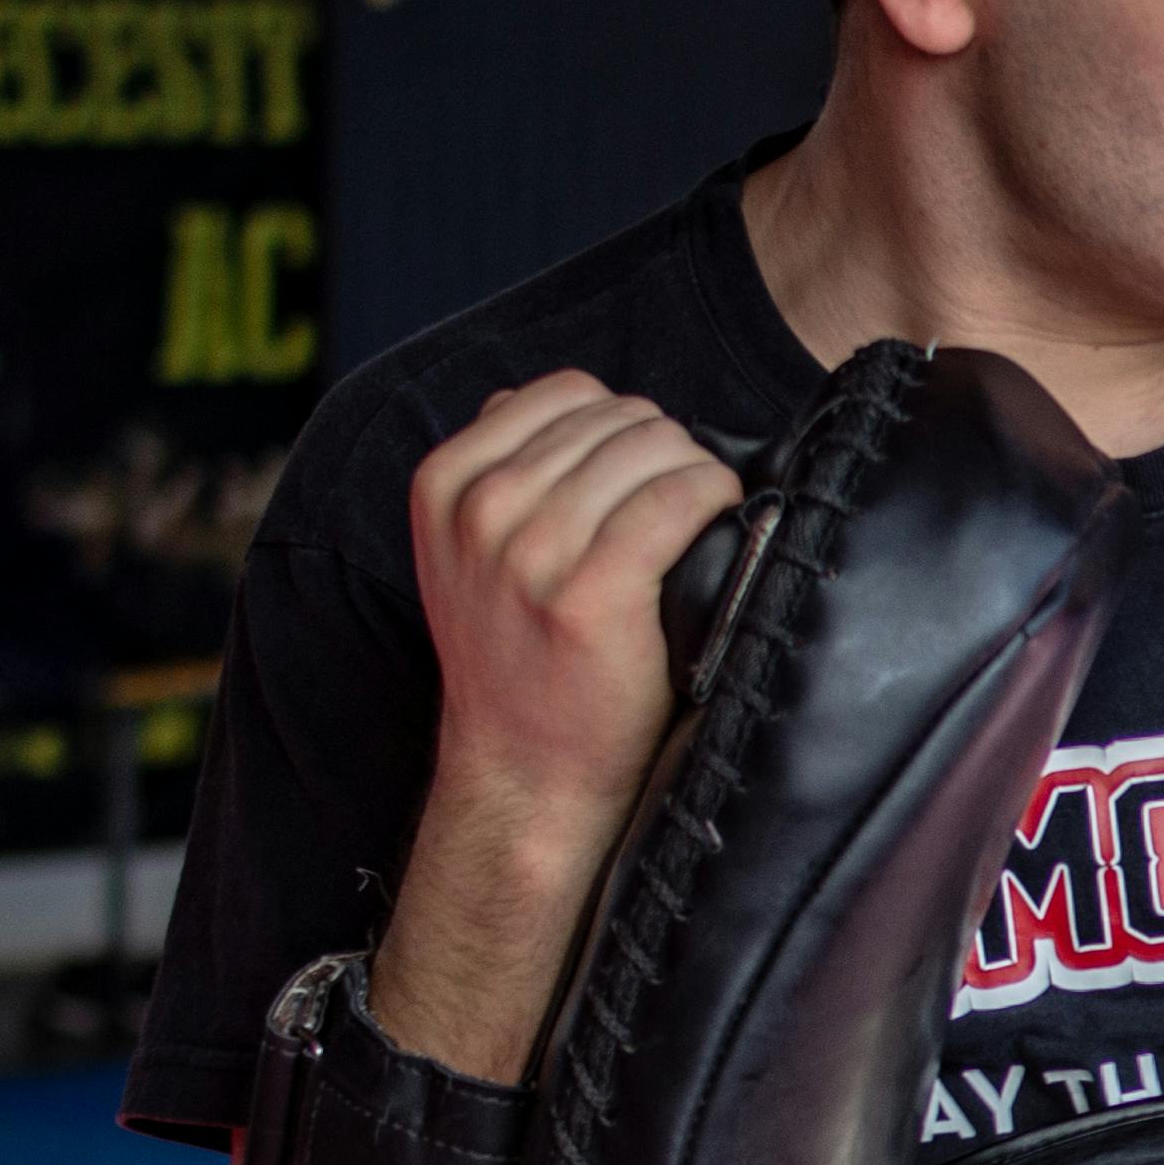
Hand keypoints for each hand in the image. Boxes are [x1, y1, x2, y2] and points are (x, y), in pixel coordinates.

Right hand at [379, 374, 743, 1077]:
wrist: (525, 772)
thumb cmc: (522, 660)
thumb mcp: (476, 549)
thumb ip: (508, 469)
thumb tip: (578, 405)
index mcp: (443, 482)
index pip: (565, 393)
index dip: (622, 424)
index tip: (640, 473)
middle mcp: (478, 507)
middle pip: (618, 416)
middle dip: (665, 450)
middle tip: (681, 504)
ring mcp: (529, 549)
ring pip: (654, 447)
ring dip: (696, 472)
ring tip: (699, 517)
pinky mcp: (590, 591)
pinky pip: (679, 497)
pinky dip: (714, 498)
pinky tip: (720, 522)